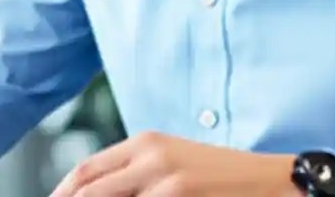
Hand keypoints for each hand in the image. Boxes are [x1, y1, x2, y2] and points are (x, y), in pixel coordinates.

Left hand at [50, 131, 296, 196]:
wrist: (272, 180)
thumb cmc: (220, 176)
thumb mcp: (173, 162)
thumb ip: (135, 173)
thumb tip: (91, 191)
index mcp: (144, 142)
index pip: (86, 171)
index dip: (62, 194)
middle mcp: (150, 155)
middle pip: (90, 190)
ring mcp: (165, 179)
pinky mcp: (180, 195)